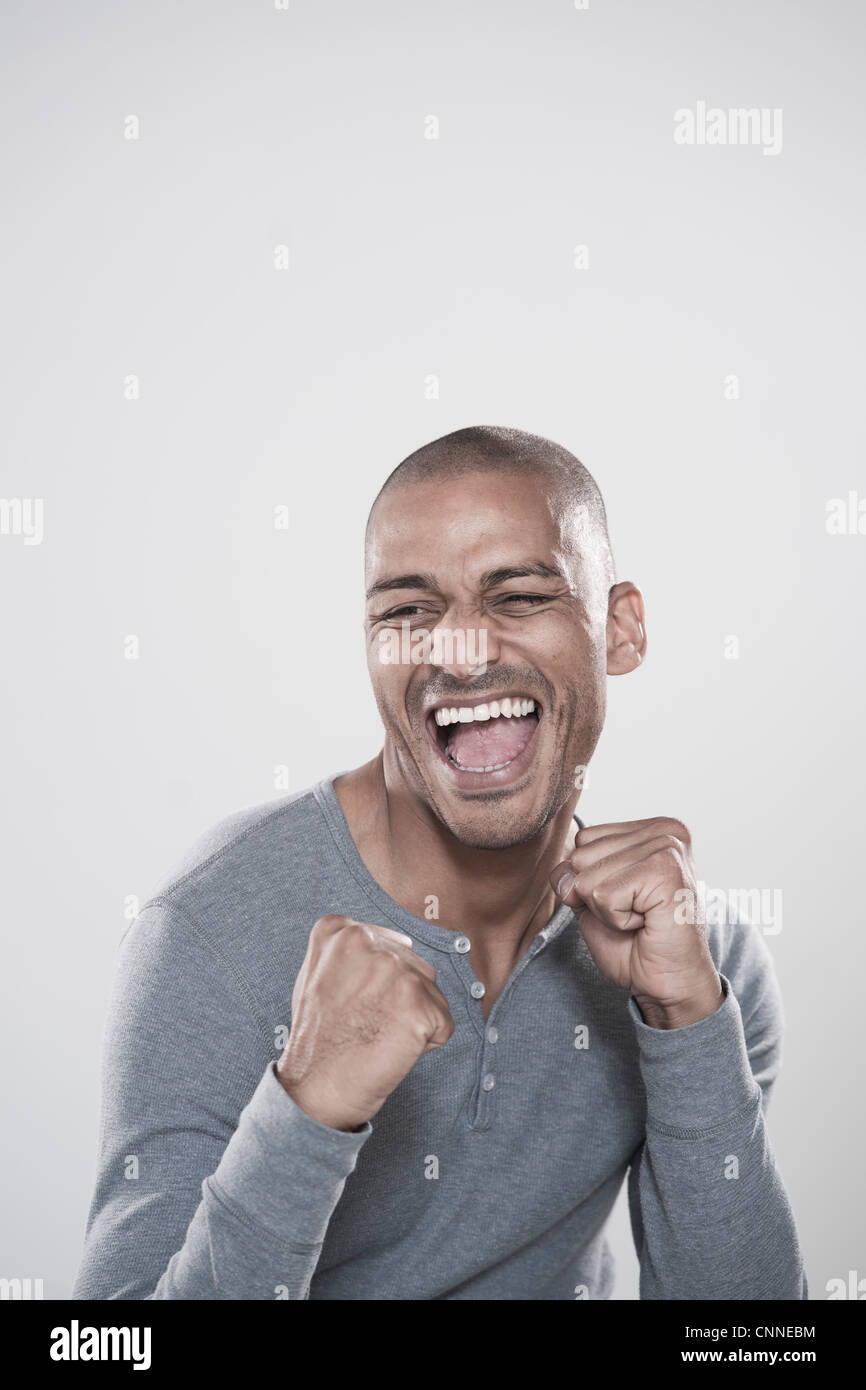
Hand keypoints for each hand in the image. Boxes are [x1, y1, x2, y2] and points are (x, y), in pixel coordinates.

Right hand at [276, 915, 454, 1130]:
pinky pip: (443, 1023)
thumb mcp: (317, 973)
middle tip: (366, 1025)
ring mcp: (395, 971)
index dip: (380, 986)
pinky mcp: (418, 1004)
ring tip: (379, 1036)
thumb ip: (353, 950)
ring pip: (431, 993)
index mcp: (343, 931)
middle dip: (401, 1000)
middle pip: (415, 968)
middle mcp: (369, 942)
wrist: (317, 1087)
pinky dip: (427, 1042)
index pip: (393, 948)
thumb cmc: (318, 1038)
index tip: (354, 1006)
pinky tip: (393, 1050)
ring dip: (415, 1018)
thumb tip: (401, 942)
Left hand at [550, 818, 723, 1028]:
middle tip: (636, 913)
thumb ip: (570, 876)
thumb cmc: (635, 944)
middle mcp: (663, 831)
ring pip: (588, 876)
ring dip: (607, 909)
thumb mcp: (591, 900)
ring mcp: (667, 847)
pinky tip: (646, 924)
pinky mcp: (665, 871)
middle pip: (581, 855)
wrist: (669, 984)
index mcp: (650, 829)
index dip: (591, 881)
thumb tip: (562, 875)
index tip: (629, 900)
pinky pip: (603, 895)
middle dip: (597, 895)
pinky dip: (616, 919)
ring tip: (642, 918)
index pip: (583, 840)